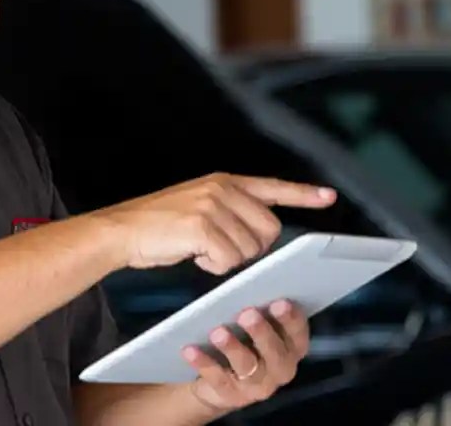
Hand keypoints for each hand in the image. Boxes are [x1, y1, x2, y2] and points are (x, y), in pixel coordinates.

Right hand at [96, 173, 335, 274]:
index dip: (303, 194)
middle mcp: (223, 189)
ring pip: (250, 249)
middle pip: (269, 230)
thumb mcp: (199, 208)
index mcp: (225, 182)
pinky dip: (213, 267)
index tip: (328, 197)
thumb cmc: (160, 227)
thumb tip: (261, 236)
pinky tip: (193, 256)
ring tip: (200, 249)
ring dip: (228, 259)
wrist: (122, 230)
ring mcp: (213, 206)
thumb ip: (230, 211)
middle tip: (220, 249)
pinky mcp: (202, 226)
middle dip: (252, 248)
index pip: (273, 187)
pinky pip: (228, 260)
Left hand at [182, 299, 308, 413]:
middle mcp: (280, 369)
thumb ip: (260, 308)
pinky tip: (190, 349)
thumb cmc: (244, 340)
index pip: (298, 334)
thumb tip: (252, 279)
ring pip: (248, 366)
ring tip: (218, 331)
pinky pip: (218, 378)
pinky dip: (203, 363)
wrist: (220, 381)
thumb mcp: (256, 325)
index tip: (279, 302)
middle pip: (276, 353)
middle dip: (262, 332)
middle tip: (247, 313)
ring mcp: (257, 386)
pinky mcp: (232, 396)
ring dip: (233, 347)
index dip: (291, 319)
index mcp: (291, 348)